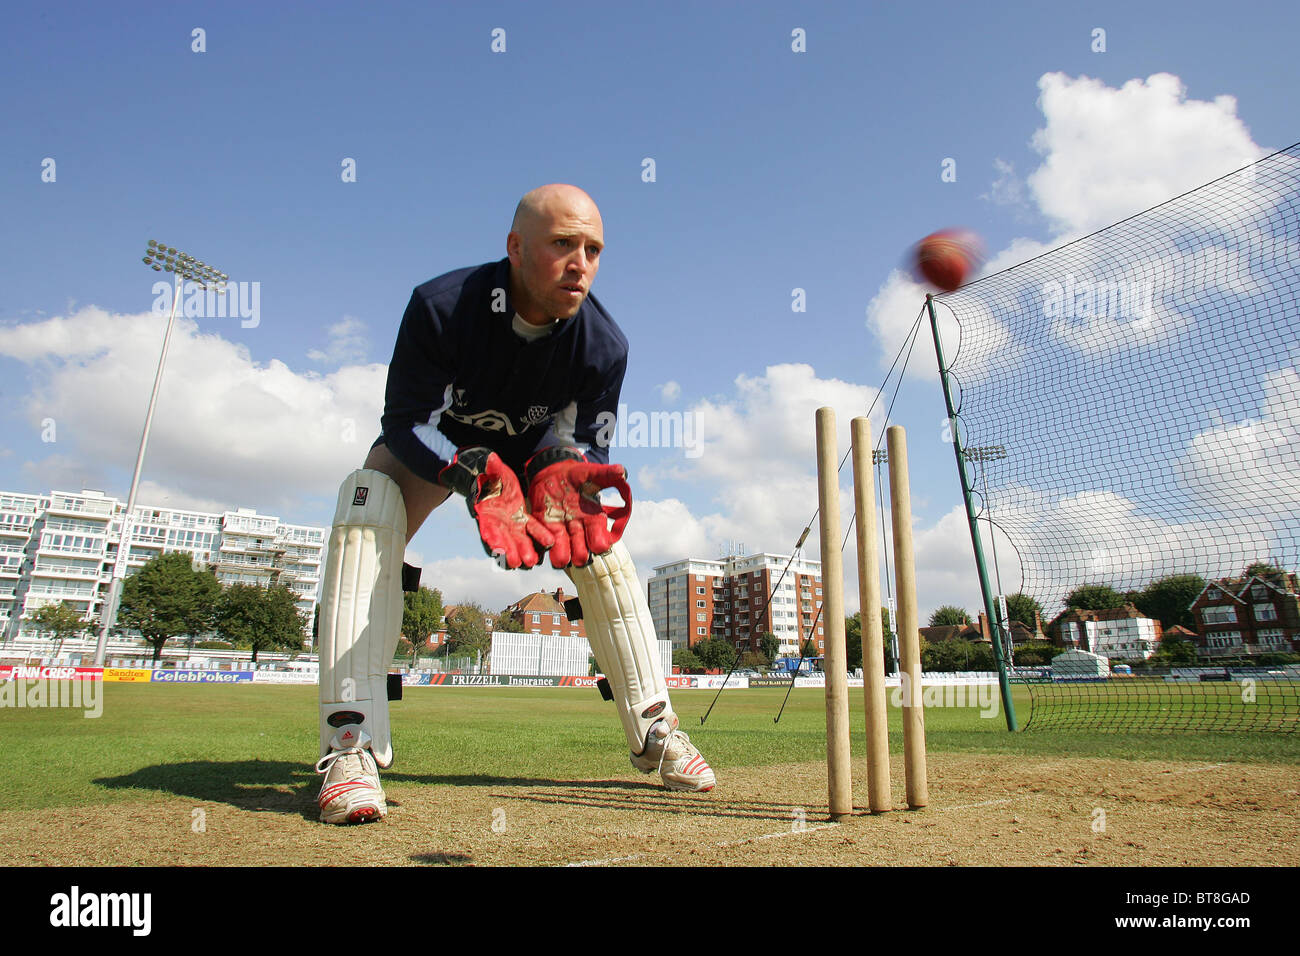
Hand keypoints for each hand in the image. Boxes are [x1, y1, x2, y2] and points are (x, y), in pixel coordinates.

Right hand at [440, 448, 553, 568]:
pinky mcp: (523, 519)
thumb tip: (491, 458)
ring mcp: (511, 523)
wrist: (496, 478)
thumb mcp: (491, 470)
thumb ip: (491, 468)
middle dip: (510, 551)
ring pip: (519, 539)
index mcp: (486, 513)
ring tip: (532, 561)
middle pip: (504, 540)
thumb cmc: (491, 475)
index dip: (492, 539)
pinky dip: (539, 536)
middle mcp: (498, 522)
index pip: (488, 528)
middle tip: (518, 561)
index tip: (497, 548)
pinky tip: (549, 542)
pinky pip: (532, 529)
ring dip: (525, 550)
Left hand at [525, 448, 630, 567]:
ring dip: (563, 557)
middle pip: (583, 554)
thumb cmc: (575, 475)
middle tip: (575, 549)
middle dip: (580, 555)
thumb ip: (607, 474)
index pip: (601, 542)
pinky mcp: (545, 530)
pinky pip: (545, 547)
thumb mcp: (591, 473)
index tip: (596, 540)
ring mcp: (562, 532)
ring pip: (565, 556)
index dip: (600, 543)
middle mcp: (579, 530)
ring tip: (559, 553)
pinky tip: (545, 544)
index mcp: (594, 520)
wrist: (552, 474)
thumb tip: (622, 472)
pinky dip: (545, 550)